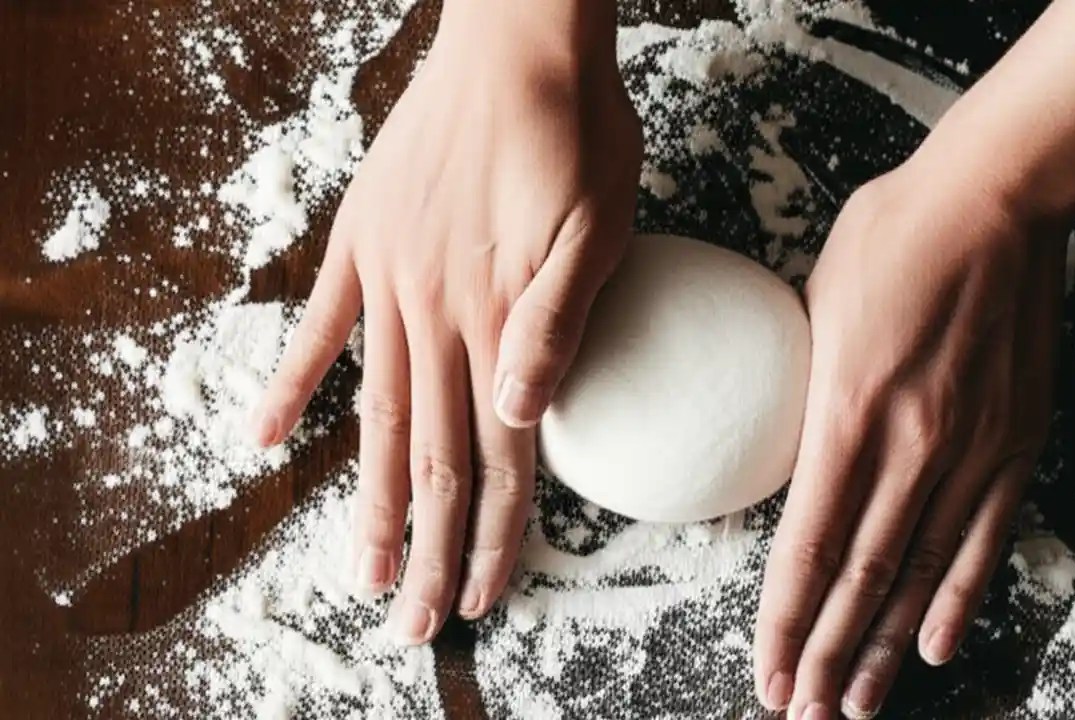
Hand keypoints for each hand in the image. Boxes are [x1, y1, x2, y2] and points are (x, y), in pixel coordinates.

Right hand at [251, 1, 639, 643]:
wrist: (520, 41)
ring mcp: (386, 279)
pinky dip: (293, 383)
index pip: (497, 454)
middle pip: (432, 454)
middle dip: (431, 547)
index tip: (481, 596)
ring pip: (378, 412)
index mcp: (497, 316)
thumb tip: (518, 418)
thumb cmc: (576, 131)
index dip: (493, 533)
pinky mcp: (359, 242)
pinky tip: (266, 439)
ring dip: (370, 498)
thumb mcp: (596, 227)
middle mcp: (432, 311)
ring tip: (362, 568)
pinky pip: (317, 326)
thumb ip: (556, 324)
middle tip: (416, 622)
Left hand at [752, 159, 1064, 717]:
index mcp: (848, 412)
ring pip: (921, 573)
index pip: (809, 547)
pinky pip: (986, 537)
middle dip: (827, 654)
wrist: (995, 196)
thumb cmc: (893, 234)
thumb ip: (802, 386)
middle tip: (801, 710)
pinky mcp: (1017, 441)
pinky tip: (937, 645)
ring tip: (857, 704)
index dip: (787, 621)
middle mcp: (911, 445)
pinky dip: (960, 597)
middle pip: (861, 579)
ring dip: (885, 647)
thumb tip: (784, 436)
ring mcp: (972, 449)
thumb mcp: (814, 302)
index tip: (769, 670)